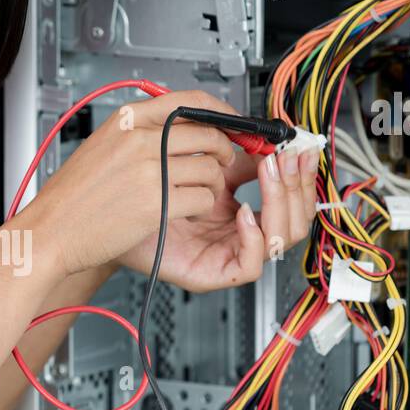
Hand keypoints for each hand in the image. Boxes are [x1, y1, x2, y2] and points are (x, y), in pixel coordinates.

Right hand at [24, 89, 238, 278]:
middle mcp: (139, 139)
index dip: (221, 113)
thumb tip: (186, 126)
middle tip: (222, 163)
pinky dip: (201, 207)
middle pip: (209, 135)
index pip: (190, 102)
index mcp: (128, 120)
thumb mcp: (103, 145)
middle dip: (224, 152)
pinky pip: (202, 198)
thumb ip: (141, 132)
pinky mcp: (156, 202)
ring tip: (198, 194)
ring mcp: (148, 170)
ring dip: (212, 185)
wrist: (50, 230)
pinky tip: (186, 212)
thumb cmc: (72, 196)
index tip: (233, 124)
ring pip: (210, 169)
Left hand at [114, 136, 319, 292]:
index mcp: (242, 213)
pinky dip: (254, 238)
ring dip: (280, 203)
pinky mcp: (216, 272)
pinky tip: (243, 213)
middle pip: (296, 219)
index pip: (290, 200)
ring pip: (282, 240)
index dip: (300, 174)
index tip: (298, 147)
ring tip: (266, 174)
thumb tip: (261, 137)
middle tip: (285, 158)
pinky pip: (253, 264)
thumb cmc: (144, 200)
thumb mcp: (195, 170)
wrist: (109, 223)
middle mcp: (241, 235)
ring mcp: (231, 254)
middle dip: (296, 185)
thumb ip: (230, 157)